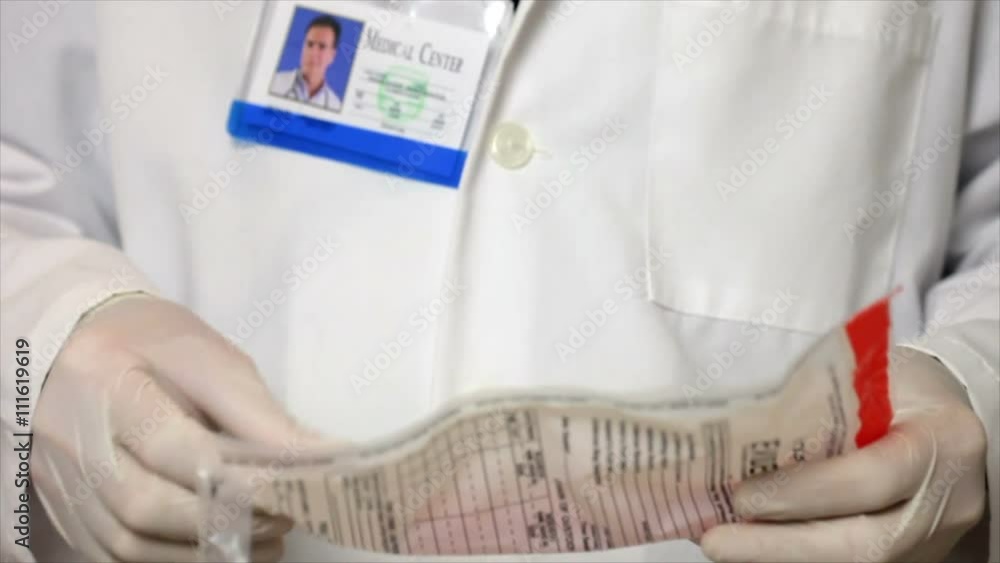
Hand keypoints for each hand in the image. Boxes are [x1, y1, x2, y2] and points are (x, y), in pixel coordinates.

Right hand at [31, 295, 312, 561]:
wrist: (71, 345)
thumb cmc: (152, 346)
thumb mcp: (208, 357)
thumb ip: (255, 413)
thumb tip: (315, 458)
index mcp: (107, 378)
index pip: (170, 444)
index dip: (233, 476)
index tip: (288, 488)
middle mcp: (70, 436)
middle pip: (144, 504)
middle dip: (223, 521)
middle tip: (282, 517)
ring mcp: (61, 480)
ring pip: (129, 542)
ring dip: (203, 552)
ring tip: (266, 538)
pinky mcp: (66, 509)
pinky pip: (115, 554)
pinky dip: (173, 559)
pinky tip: (221, 549)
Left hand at [701, 347, 987, 562]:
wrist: (944, 415)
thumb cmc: (903, 386)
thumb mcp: (874, 375)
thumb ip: (821, 401)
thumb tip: (736, 428)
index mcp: (944, 441)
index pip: (872, 478)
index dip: (804, 492)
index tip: (742, 494)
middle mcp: (949, 500)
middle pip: (865, 544)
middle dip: (782, 544)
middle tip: (717, 538)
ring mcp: (933, 538)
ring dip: (780, 554)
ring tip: (722, 540)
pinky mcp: (911, 556)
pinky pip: (848, 562)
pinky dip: (794, 553)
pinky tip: (750, 543)